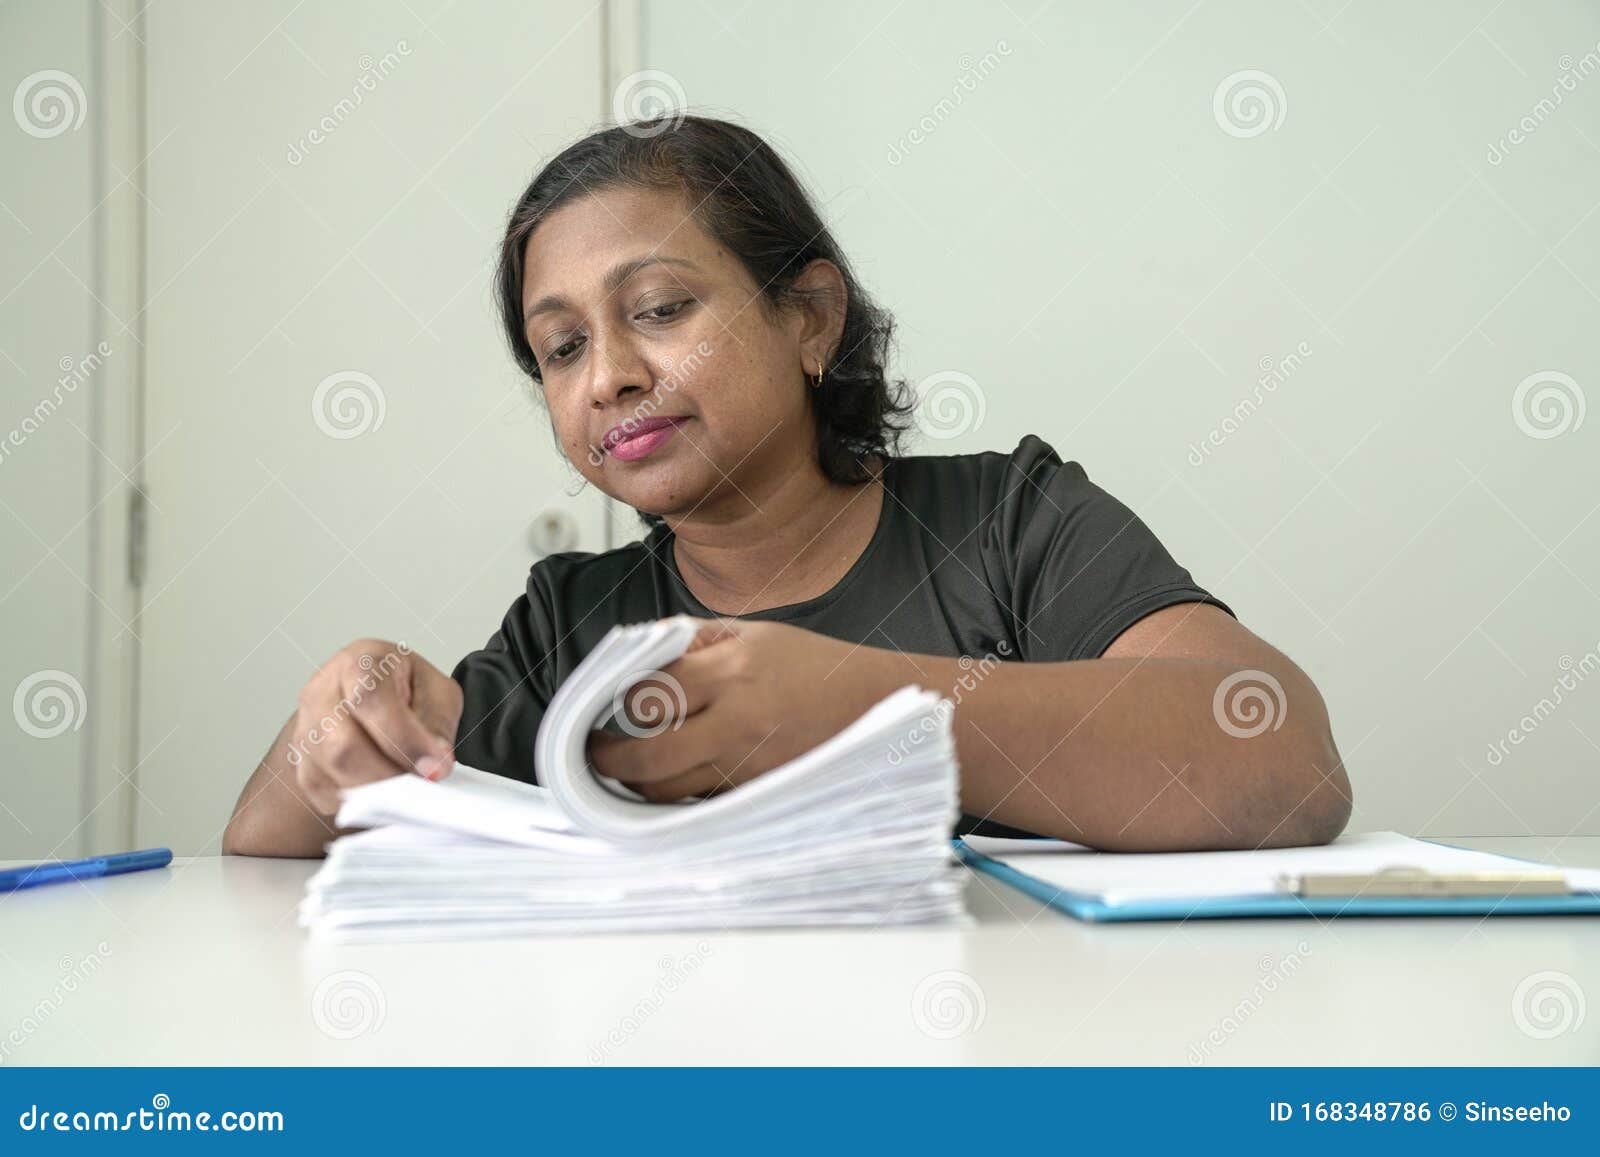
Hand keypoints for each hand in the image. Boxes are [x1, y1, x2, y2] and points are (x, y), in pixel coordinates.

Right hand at [291, 639, 462, 812]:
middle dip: (390, 776)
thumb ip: (437, 722)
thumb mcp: (436, 691)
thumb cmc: (405, 688)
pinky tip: (387, 787)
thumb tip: (435, 761)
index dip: (403, 739)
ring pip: (335, 777)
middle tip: (425, 786)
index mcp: (358, 663)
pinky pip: (332, 797)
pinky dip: (366, 802)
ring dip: (380, 792)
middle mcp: (320, 694)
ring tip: (411, 785)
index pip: (369, 700)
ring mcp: (306, 732)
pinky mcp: (304, 767)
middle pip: (342, 747)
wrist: (370, 697)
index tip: (434, 768)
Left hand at [588, 618, 892, 801]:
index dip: (615, 705)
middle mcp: (737, 723)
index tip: (600, 708)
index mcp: (733, 671)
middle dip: (609, 760)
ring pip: (668, 792)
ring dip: (638, 785)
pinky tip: (667, 784)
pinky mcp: (760, 796)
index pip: (647, 695)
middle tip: (594, 753)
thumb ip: (695, 642)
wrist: (879, 707)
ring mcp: (749, 768)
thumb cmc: (818, 666)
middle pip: (647, 757)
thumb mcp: (757, 634)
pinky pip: (700, 804)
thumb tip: (638, 656)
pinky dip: (677, 797)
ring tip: (624, 771)